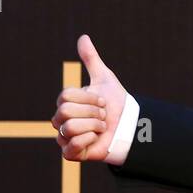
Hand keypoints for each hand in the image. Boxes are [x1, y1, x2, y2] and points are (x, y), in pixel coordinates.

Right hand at [51, 34, 126, 161]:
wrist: (132, 127)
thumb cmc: (117, 104)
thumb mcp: (105, 79)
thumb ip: (91, 59)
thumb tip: (83, 37)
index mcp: (65, 104)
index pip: (66, 96)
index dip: (89, 97)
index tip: (103, 101)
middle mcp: (61, 122)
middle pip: (64, 111)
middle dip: (92, 111)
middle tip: (103, 115)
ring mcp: (64, 139)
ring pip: (68, 128)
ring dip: (94, 126)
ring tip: (102, 128)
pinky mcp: (71, 155)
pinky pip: (70, 147)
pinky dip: (89, 140)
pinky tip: (97, 139)